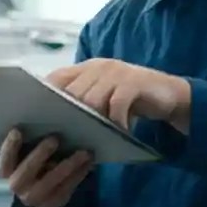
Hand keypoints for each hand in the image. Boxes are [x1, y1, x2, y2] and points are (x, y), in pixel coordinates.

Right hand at [0, 129, 93, 206]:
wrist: (43, 190)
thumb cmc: (34, 158)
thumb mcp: (26, 149)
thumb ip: (29, 136)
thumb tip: (37, 105)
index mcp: (7, 171)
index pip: (4, 161)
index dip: (9, 147)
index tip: (18, 130)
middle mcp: (18, 187)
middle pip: (25, 172)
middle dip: (40, 155)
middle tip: (55, 138)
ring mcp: (36, 198)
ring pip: (50, 182)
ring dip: (67, 166)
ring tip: (84, 152)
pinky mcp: (55, 203)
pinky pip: (68, 187)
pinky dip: (79, 173)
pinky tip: (89, 161)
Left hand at [46, 58, 192, 133]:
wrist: (171, 95)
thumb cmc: (132, 102)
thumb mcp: (105, 98)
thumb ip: (84, 102)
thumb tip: (55, 125)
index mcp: (87, 69)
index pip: (57, 78)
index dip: (44, 95)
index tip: (35, 116)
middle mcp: (99, 67)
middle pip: (73, 92)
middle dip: (67, 116)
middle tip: (65, 138)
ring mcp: (116, 73)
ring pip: (92, 100)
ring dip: (90, 123)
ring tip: (91, 140)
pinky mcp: (133, 83)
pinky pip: (117, 105)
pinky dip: (116, 122)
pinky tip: (119, 133)